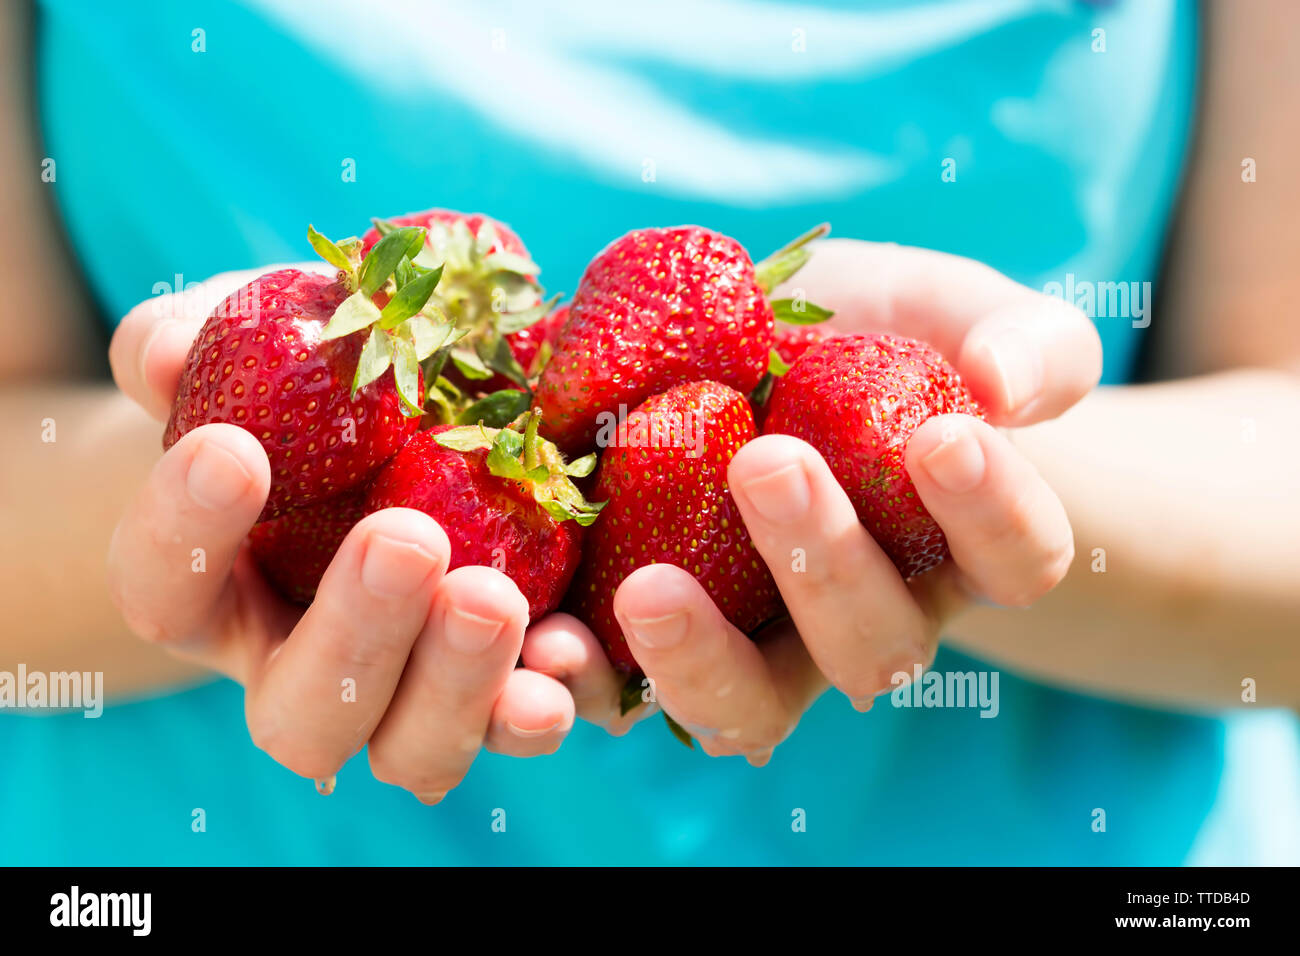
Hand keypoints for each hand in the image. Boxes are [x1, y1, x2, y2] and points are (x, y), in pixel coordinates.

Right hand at [106, 268, 574, 800]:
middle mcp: (308, 669)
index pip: (165, 591)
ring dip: (455, 687)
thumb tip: (160, 356)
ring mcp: (411, 693)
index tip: (231, 448)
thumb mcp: (257, 347)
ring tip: (494, 599)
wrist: (422, 421)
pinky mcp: (507, 683)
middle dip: (354, 638)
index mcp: (221, 593)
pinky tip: (570, 645)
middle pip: (302, 714)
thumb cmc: (313, 388)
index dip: (183, 536)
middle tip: (407, 541)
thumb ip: (197, 345)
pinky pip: (524, 722)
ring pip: (412, 750)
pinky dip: (554, 695)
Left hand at [523, 240, 1100, 760]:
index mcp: (953, 546)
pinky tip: (552, 640)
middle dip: (825, 562)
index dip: (991, 511)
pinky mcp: (655, 643)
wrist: (746, 353)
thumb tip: (1006, 385)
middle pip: (873, 644)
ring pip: (752, 704)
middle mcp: (862, 619)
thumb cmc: (867, 334)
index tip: (942, 433)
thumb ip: (1021, 339)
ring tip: (649, 589)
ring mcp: (758, 646)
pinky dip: (590, 682)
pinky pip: (629, 696)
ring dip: (703, 662)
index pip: (1014, 558)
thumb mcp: (943, 309)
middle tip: (768, 462)